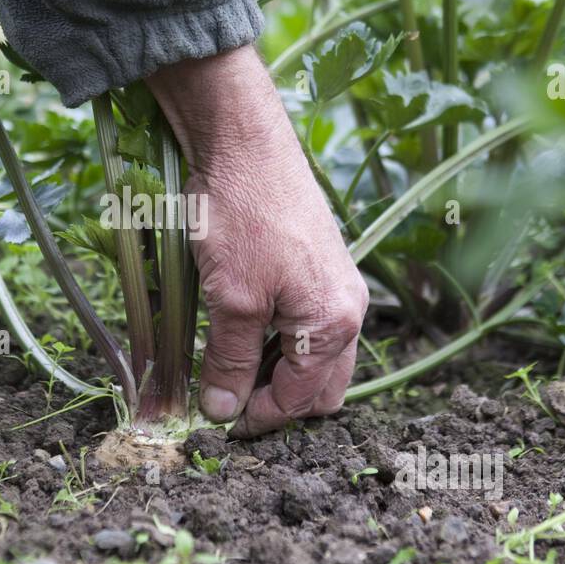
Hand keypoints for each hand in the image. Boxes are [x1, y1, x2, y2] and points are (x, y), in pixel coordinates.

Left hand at [147, 44, 367, 436]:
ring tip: (227, 366)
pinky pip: (307, 326)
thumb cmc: (242, 216)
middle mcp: (348, 310)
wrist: (244, 141)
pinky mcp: (318, 267)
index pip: (298, 400)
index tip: (216, 422)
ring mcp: (337, 287)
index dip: (255, 419)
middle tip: (225, 398)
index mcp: (334, 324)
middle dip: (276, 402)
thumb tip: (222, 410)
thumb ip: (230, 360)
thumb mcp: (230, 298)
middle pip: (320, 388)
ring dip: (276, 372)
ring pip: (314, 358)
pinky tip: (241, 329)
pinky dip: (277, 341)